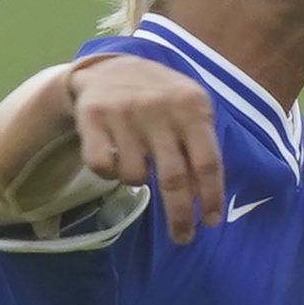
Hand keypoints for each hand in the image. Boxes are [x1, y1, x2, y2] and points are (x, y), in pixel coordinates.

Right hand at [68, 56, 222, 243]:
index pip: (207, 162)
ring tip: (138, 163)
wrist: (107, 67)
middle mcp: (158, 107)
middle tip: (182, 237)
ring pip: (134, 176)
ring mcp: (123, 112)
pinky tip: (115, 156)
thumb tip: (202, 201)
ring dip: (138, 182)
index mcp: (191, 105)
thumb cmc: (160, 98)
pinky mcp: (92, 117)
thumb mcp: (189, 110)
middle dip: (179, 216)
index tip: (210, 222)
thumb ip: (199, 148)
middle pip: (173, 178)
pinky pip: (104, 168)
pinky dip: (110, 173)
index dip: (211, 197)